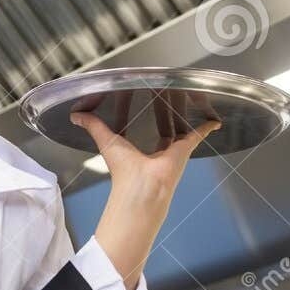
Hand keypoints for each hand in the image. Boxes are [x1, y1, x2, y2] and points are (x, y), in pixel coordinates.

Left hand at [69, 107, 220, 206]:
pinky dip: (207, 128)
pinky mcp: (185, 150)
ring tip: (193, 104)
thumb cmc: (124, 170)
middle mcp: (160, 153)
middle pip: (167, 131)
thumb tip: (75, 115)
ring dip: (188, 119)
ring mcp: (175, 152)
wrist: (141, 188)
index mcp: (142, 152)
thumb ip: (93, 127)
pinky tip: (214, 120)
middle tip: (173, 100)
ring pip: (183, 131)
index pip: (147, 134)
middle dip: (169, 117)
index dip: (147, 121)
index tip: (148, 108)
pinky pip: (199, 136)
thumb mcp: (107, 141)